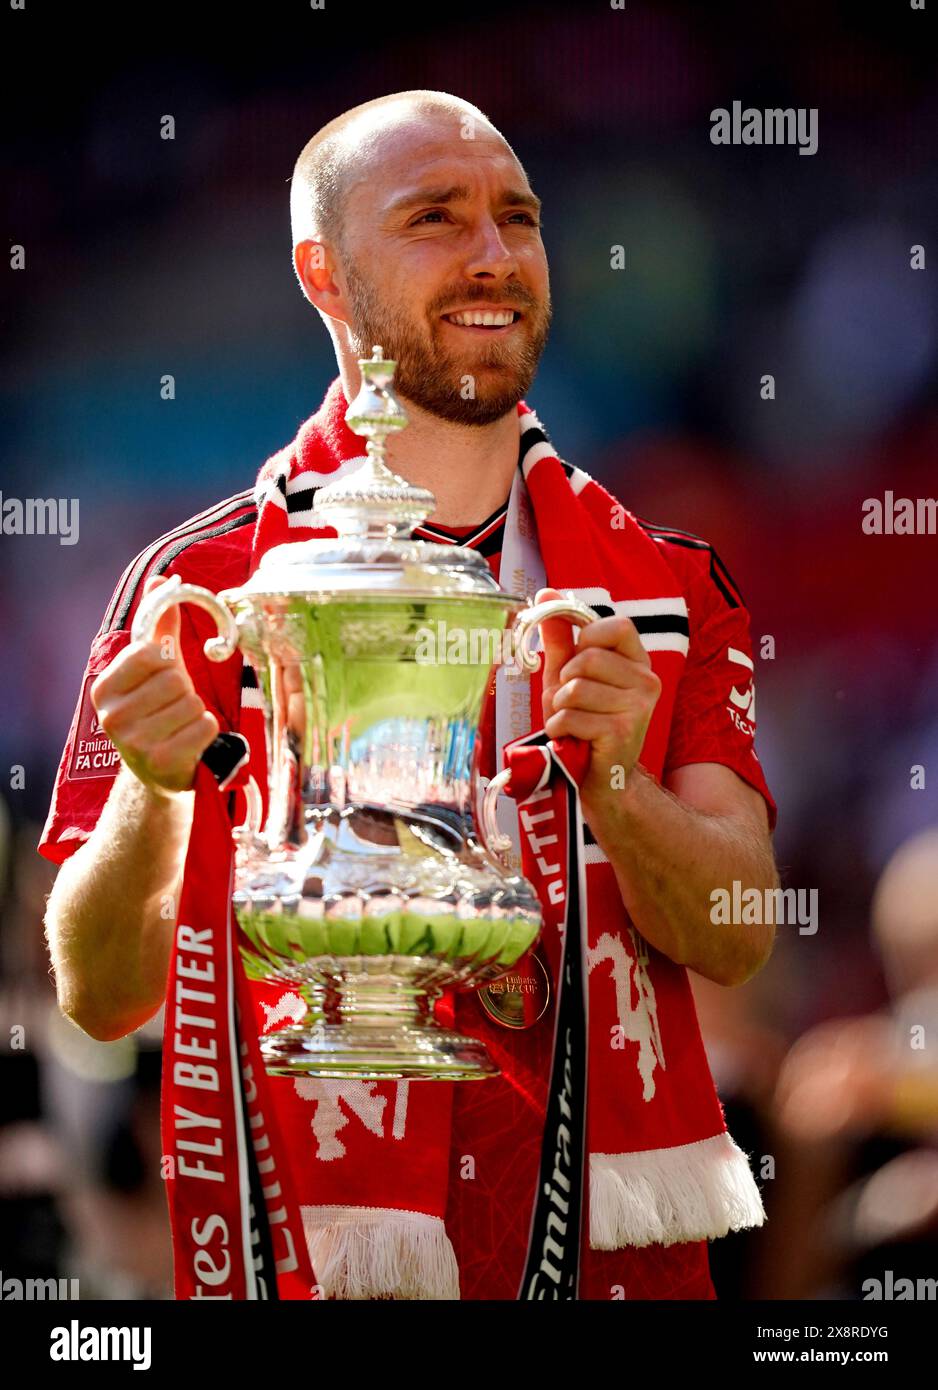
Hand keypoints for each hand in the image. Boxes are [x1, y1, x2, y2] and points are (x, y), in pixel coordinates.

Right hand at [91, 575, 219, 793]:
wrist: (158, 768)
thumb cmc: (157, 708)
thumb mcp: (154, 667)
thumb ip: (157, 625)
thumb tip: (161, 579)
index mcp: (103, 687)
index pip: (148, 653)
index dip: (166, 661)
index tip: (161, 675)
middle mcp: (112, 717)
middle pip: (174, 679)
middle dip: (184, 689)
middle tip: (172, 706)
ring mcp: (134, 743)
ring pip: (192, 702)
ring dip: (196, 711)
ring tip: (180, 724)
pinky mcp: (162, 762)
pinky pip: (205, 726)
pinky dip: (207, 729)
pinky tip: (190, 740)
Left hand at [536, 585, 660, 800]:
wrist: (599, 779)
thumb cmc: (584, 722)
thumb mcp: (569, 675)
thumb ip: (560, 636)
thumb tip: (546, 592)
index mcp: (638, 662)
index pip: (619, 626)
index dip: (588, 637)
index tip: (576, 658)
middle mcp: (647, 681)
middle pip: (587, 659)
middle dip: (564, 682)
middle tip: (569, 703)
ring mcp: (639, 708)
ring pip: (576, 689)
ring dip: (559, 708)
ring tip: (570, 722)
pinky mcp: (622, 732)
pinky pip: (571, 716)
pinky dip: (558, 728)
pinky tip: (570, 738)